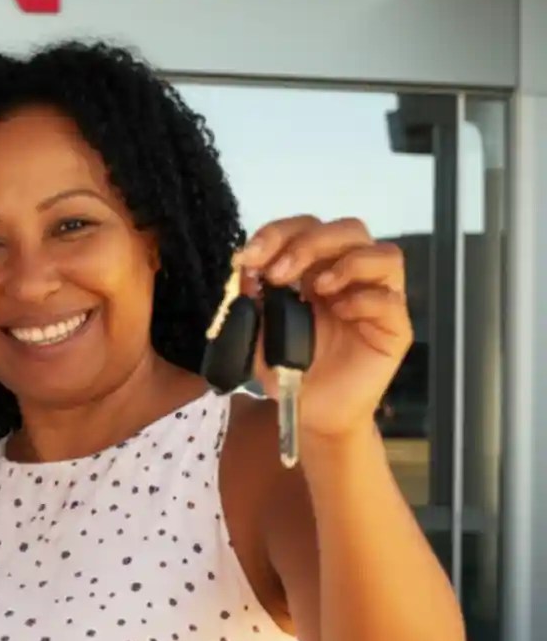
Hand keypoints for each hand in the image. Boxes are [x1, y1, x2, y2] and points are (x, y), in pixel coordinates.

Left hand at [235, 215, 411, 439]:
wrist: (311, 412)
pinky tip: (341, 313)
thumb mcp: (257, 332)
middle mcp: (350, 276)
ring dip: (346, 262)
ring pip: (384, 254)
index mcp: (315, 268)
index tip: (250, 257)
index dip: (278, 233)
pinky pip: (391, 299)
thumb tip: (246, 268)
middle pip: (348, 230)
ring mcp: (376, 299)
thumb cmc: (288, 368)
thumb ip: (252, 300)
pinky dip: (365, 298)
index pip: (306, 229)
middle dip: (309, 243)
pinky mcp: (394, 328)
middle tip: (279, 272)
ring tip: (317, 288)